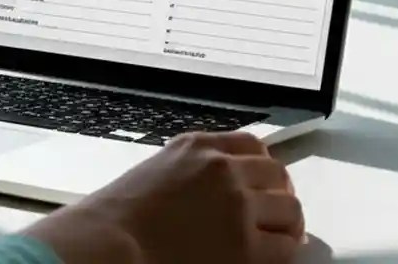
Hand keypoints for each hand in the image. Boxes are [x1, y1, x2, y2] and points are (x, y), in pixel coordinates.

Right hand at [25, 131, 304, 263]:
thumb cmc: (114, 219)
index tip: (264, 184)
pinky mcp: (248, 248)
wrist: (108, 246)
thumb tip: (212, 193)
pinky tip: (270, 259)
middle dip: (278, 195)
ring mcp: (239, 207)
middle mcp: (224, 170)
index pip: (250, 145)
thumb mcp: (154, 172)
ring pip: (289, 210)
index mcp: (198, 147)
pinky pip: (285, 247)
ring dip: (285, 225)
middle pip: (277, 175)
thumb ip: (188, 172)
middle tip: (274, 217)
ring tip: (277, 240)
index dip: (263, 168)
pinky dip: (282, 253)